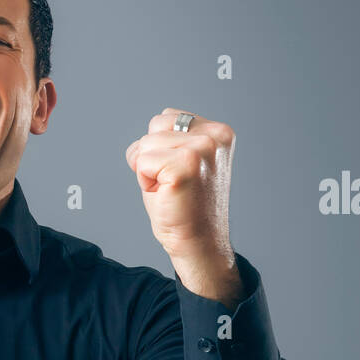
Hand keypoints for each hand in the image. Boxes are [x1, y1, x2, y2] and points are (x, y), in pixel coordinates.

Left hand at [125, 107, 242, 304]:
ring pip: (145, 143)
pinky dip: (144, 180)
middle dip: (152, 156)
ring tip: (170, 188)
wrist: (197, 241)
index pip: (166, 117)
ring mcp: (202, 150)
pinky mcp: (185, 166)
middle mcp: (214, 137)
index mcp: (218, 132)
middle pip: (154, 126)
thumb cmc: (185, 204)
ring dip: (148, 170)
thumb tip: (150, 131)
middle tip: (172, 183)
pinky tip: (165, 194)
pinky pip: (141, 161)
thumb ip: (172, 137)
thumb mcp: (183, 159)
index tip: (180, 173)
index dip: (160, 148)